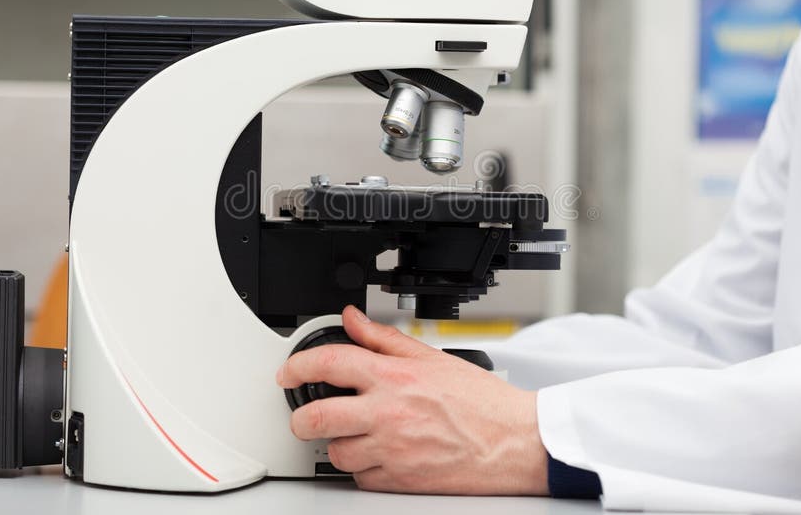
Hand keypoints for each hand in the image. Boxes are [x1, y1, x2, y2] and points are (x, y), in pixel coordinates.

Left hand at [276, 305, 548, 494]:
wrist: (512, 443)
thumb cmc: (480, 402)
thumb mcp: (431, 357)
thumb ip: (384, 338)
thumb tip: (352, 319)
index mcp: (394, 377)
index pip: (330, 363)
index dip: (298, 365)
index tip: (288, 372)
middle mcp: (388, 414)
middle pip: (317, 416)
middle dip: (301, 417)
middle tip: (304, 416)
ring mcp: (391, 451)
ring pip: (335, 453)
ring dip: (337, 444)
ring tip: (355, 434)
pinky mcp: (399, 480)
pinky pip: (360, 478)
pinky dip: (363, 468)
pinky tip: (379, 454)